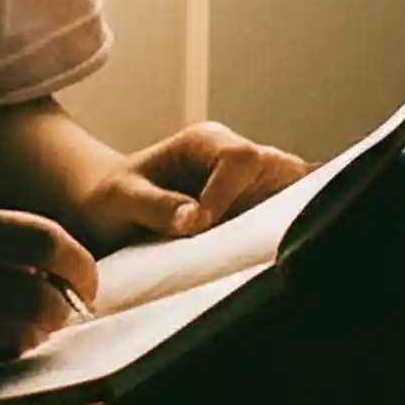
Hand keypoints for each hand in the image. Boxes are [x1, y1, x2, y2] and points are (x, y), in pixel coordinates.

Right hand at [0, 205, 97, 368]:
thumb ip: (4, 238)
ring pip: (24, 336)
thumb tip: (63, 268)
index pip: (47, 239)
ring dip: (33, 337)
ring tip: (20, 330)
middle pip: (41, 298)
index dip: (80, 266)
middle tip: (55, 315)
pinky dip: (4, 357)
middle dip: (59, 313)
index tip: (87, 284)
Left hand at [74, 122, 311, 248]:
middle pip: (287, 172)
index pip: (241, 159)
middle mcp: (235, 158)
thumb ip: (155, 205)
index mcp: (205, 142)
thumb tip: (194, 220)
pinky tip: (274, 263)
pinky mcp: (255, 212)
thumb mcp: (121, 200)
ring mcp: (251, 186)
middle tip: (265, 247)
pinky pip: (284, 221)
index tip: (200, 227)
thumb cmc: (110, 197)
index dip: (228, 194)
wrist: (108, 208)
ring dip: (287, 227)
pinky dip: (285, 238)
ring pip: (296, 198)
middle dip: (285, 206)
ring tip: (269, 260)